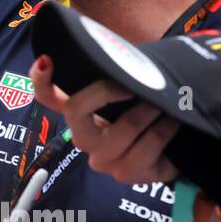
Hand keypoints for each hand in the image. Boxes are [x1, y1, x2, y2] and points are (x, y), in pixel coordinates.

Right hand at [30, 54, 179, 184]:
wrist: (180, 144)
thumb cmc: (151, 108)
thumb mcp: (134, 85)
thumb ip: (118, 70)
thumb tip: (116, 46)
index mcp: (79, 113)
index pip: (47, 96)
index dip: (40, 80)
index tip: (47, 60)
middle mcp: (83, 137)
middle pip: (75, 110)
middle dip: (105, 92)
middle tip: (133, 85)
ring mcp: (103, 159)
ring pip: (121, 130)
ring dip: (148, 111)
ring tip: (165, 102)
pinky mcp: (128, 175)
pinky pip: (145, 147)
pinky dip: (164, 129)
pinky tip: (173, 120)